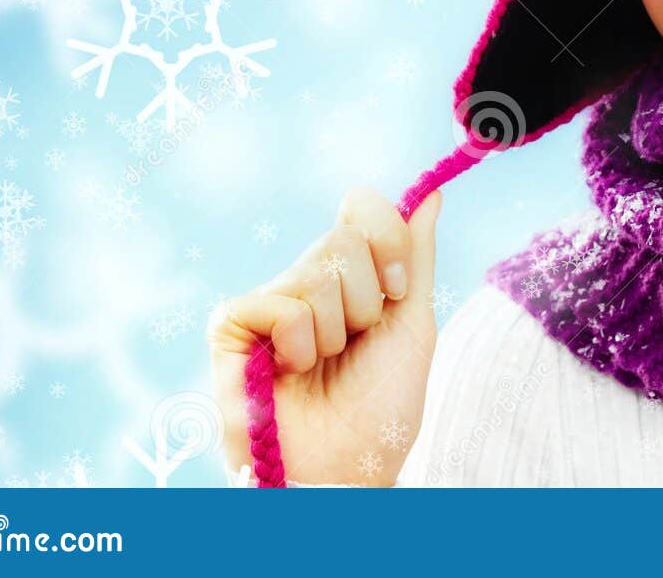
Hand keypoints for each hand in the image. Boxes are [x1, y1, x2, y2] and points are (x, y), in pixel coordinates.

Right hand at [208, 186, 441, 485]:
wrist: (349, 469)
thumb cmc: (379, 408)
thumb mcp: (412, 325)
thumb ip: (417, 258)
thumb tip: (432, 194)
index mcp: (348, 273)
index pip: (361, 207)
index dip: (387, 239)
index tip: (398, 289)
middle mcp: (305, 279)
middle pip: (343, 238)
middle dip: (367, 301)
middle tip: (356, 343)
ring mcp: (267, 301)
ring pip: (315, 273)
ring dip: (336, 331)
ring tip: (321, 366)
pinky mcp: (231, 327)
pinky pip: (280, 305)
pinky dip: (299, 343)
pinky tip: (290, 372)